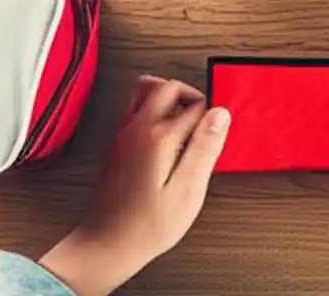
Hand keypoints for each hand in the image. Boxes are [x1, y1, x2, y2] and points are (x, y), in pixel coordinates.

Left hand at [40, 76, 230, 295]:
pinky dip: (154, 109)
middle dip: (191, 96)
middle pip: (167, 86)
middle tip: (205, 123)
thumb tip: (220, 114)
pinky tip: (167, 138)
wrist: (108, 242)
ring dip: (168, 97)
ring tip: (185, 124)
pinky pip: (135, 107)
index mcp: (159, 137)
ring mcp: (123, 133)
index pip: (195, 106)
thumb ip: (205, 147)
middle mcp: (137, 128)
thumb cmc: (148, 226)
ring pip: (145, 89)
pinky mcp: (117, 142)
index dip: (212, 118)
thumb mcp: (188, 191)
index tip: (217, 135)